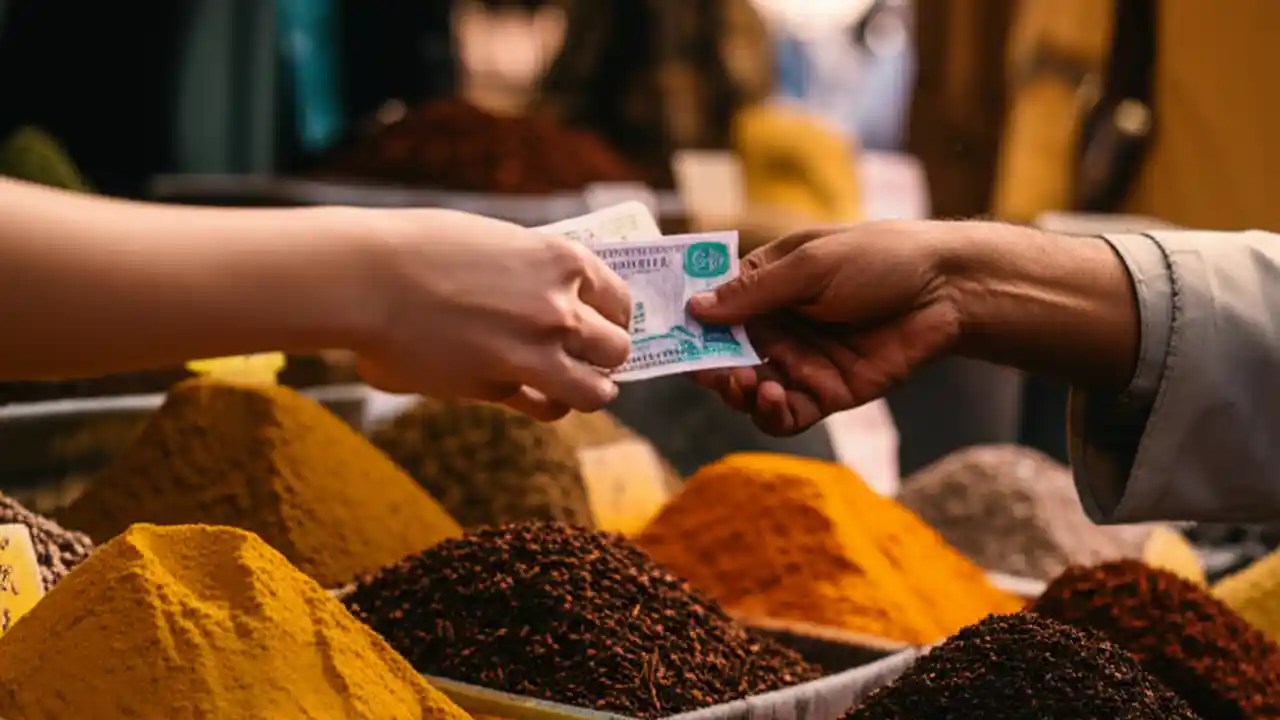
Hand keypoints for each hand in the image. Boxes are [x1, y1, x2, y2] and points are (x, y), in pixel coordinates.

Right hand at [355, 209, 630, 419]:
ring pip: (596, 390)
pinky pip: (547, 407)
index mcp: (561, 260)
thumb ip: (530, 273)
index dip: (616, 313)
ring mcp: (536, 353)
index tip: (608, 321)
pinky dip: (548, 406)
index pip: (619, 296)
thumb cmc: (419, 249)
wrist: (368, 278)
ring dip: (592, 390)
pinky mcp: (501, 387)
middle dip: (608, 353)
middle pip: (617, 346)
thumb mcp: (493, 242)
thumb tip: (553, 295)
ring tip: (583, 388)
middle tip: (596, 356)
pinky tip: (539, 400)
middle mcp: (561, 308)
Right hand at [688, 221, 962, 435]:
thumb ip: (755, 291)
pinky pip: (787, 414)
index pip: (715, 309)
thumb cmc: (881, 258)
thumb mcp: (811, 265)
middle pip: (726, 356)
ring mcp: (801, 361)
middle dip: (711, 367)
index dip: (690, 325)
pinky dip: (771, 414)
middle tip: (709, 371)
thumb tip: (694, 307)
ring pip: (751, 390)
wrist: (949, 290)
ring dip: (740, 392)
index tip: (668, 338)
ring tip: (749, 383)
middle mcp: (778, 326)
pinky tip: (773, 398)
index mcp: (768, 285)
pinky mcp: (828, 393)